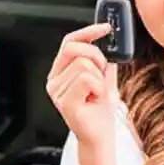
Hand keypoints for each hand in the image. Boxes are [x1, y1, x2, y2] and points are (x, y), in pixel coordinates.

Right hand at [46, 23, 115, 145]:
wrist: (100, 136)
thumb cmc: (99, 111)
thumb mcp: (104, 78)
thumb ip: (103, 60)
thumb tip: (108, 42)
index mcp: (60, 71)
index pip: (69, 42)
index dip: (88, 32)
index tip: (106, 28)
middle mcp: (55, 80)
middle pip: (75, 48)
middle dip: (96, 57)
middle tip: (101, 75)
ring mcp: (57, 91)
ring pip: (84, 65)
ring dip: (99, 79)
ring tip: (96, 93)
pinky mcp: (64, 102)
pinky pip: (87, 80)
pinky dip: (98, 88)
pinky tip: (95, 99)